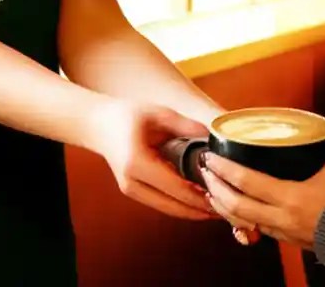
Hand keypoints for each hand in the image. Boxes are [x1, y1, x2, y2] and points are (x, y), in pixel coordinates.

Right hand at [88, 99, 219, 220]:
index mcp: (137, 164)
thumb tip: (213, 136)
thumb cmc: (125, 115)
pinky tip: (200, 201)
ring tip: (219, 207)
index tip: (225, 193)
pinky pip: (162, 204)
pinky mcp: (133, 192)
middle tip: (228, 207)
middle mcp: (132, 183)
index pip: (177, 188)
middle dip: (202, 210)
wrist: (97, 124)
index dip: (202, 195)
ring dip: (193, 211)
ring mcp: (131, 190)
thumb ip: (185, 125)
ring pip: (169, 210)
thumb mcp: (157, 113)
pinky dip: (181, 205)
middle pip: (174, 207)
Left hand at [200, 130, 324, 249]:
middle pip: (236, 206)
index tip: (211, 157)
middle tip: (206, 172)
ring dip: (225, 206)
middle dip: (216, 188)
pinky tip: (240, 210)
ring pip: (243, 222)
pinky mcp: (291, 241)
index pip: (246, 181)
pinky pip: (260, 231)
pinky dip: (244, 219)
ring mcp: (285, 232)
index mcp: (290, 196)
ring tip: (214, 192)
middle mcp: (282, 217)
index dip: (224, 169)